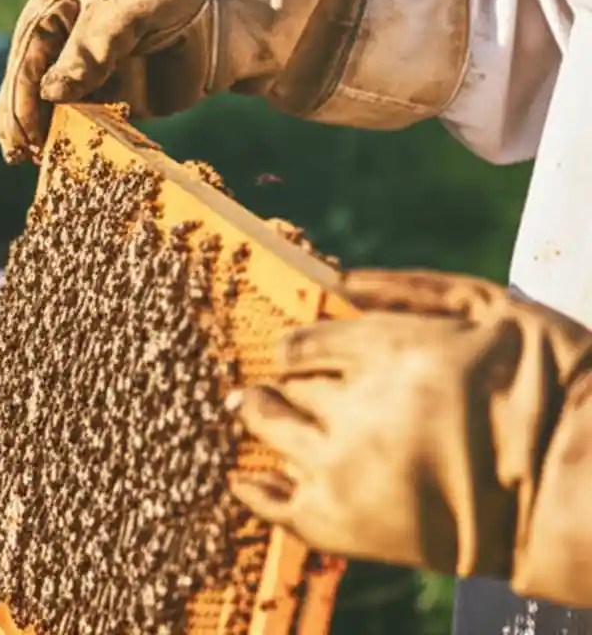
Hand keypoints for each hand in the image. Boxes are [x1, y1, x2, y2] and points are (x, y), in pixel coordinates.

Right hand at [0, 0, 207, 163]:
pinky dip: (83, 144)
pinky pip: (93, 127)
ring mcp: (89, 77)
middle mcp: (63, 47)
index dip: (20, 96)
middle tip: (23, 155)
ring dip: (50, 138)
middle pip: (34, 90)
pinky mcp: (115, 102)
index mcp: (53, 12)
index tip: (22, 131)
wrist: (225, 8)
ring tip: (43, 162)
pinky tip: (71, 162)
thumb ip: (90, 47)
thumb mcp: (125, 7)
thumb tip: (52, 94)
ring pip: (58, 113)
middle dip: (27, 123)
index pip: (27, 58)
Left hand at [230, 270, 591, 579]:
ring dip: (261, 421)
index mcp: (392, 350)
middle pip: (284, 387)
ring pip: (271, 433)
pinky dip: (254, 492)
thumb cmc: (549, 384)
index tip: (298, 357)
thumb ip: (409, 288)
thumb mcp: (491, 308)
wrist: (580, 491)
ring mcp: (345, 466)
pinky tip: (243, 483)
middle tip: (267, 390)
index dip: (297, 350)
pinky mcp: (346, 522)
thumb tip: (337, 279)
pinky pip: (277, 506)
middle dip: (278, 386)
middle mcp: (358, 406)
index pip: (302, 344)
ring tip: (253, 415)